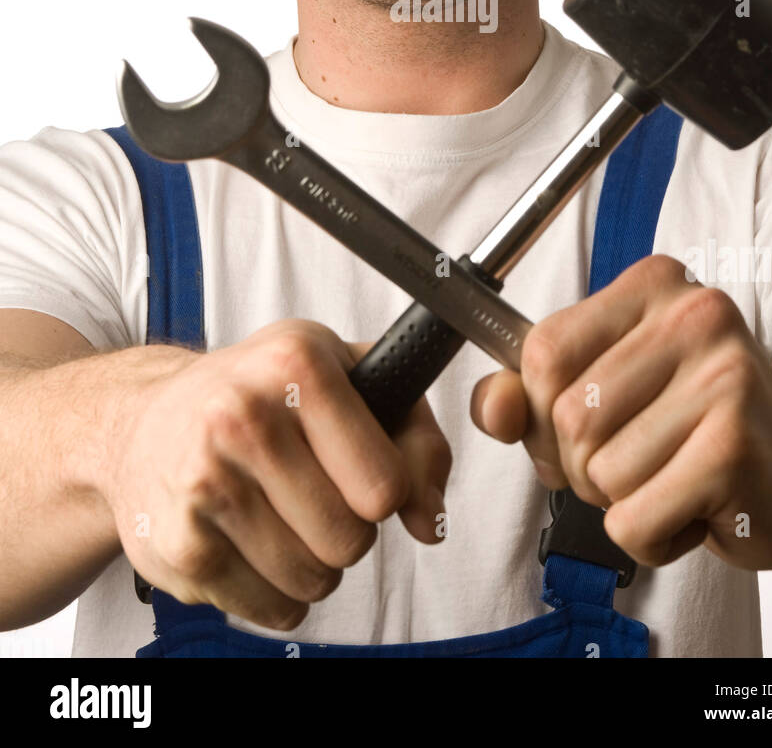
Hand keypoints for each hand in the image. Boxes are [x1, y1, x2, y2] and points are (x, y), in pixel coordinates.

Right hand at [103, 319, 450, 630]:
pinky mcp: (178, 543)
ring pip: (313, 580)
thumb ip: (414, 439)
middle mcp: (243, 416)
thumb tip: (429, 521)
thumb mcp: (347, 378)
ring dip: (311, 565)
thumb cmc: (259, 395)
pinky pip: (269, 609)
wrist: (141, 421)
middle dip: (347, 531)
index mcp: (296, 364)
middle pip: (351, 539)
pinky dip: (274, 594)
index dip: (385, 490)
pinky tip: (250, 546)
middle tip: (315, 497)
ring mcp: (204, 481)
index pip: (385, 484)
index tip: (358, 472)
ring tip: (282, 519)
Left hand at [470, 254, 771, 571]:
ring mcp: (723, 377)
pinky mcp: (737, 448)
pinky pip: (635, 520)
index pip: (544, 351)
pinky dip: (653, 537)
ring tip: (676, 479)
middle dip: (584, 465)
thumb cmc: (695, 425)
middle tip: (641, 461)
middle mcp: (693, 315)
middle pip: (569, 416)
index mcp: (654, 284)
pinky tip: (696, 508)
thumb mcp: (610, 388)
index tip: (586, 426)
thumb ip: (536, 393)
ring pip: (601, 472)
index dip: (543, 410)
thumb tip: (494, 405)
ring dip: (624, 503)